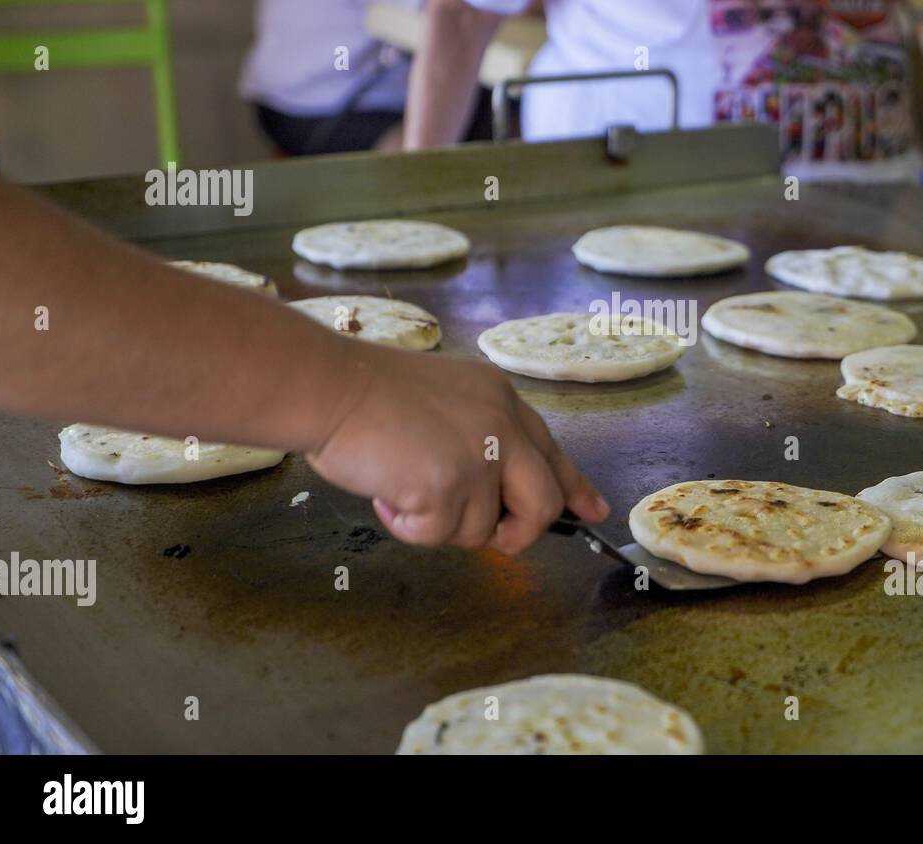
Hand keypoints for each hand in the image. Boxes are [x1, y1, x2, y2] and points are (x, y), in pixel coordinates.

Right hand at [305, 347, 607, 552]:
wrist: (329, 386)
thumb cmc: (367, 393)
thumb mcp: (446, 400)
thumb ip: (479, 438)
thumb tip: (496, 498)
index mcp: (502, 401)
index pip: (553, 451)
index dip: (574, 488)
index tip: (593, 511)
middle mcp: (501, 426)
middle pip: (543, 503)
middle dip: (518, 532)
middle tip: (488, 536)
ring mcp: (479, 457)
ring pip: (481, 529)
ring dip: (438, 523)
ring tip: (401, 485)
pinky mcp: (448, 487)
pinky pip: (436, 535)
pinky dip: (407, 526)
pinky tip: (386, 491)